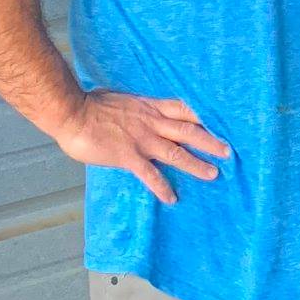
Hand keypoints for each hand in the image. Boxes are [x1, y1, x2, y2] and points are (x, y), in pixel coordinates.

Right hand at [54, 91, 230, 204]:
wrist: (71, 112)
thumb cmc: (91, 104)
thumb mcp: (124, 101)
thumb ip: (139, 109)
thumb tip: (143, 115)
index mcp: (151, 107)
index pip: (185, 109)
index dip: (205, 116)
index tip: (223, 122)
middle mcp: (152, 123)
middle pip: (189, 131)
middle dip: (211, 141)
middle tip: (229, 152)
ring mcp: (142, 140)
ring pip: (177, 153)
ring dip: (196, 164)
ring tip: (213, 174)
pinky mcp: (129, 156)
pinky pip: (150, 175)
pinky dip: (162, 187)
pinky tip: (172, 198)